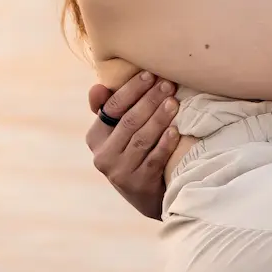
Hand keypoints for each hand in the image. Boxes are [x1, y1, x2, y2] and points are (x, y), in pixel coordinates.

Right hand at [89, 74, 176, 220]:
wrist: (147, 197)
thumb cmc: (133, 154)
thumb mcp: (116, 135)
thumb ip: (108, 109)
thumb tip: (97, 87)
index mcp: (95, 138)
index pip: (111, 108)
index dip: (131, 89)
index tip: (150, 74)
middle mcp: (103, 156)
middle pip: (129, 121)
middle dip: (150, 100)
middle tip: (168, 84)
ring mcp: (120, 172)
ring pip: (142, 139)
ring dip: (159, 118)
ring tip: (174, 102)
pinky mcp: (138, 184)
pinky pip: (154, 159)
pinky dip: (165, 143)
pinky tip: (176, 130)